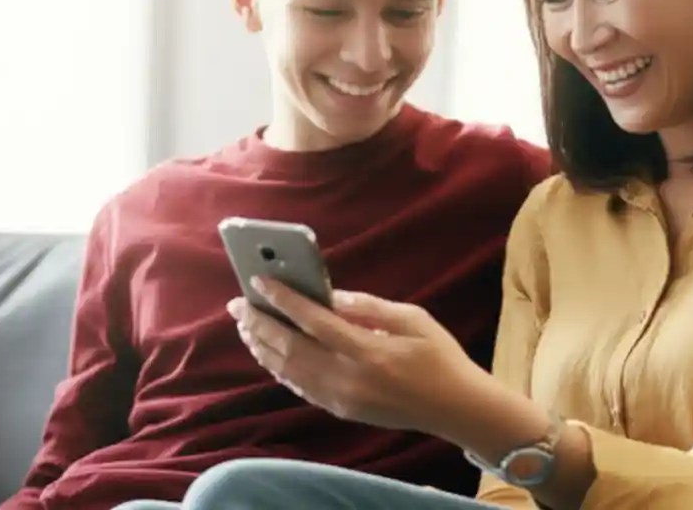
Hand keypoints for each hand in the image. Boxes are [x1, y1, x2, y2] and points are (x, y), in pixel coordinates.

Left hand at [226, 278, 487, 432]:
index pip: (314, 322)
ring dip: (263, 346)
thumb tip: (329, 295)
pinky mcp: (340, 410)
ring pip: (288, 371)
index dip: (284, 300)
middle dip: (260, 324)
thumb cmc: (439, 356)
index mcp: (369, 351)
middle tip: (238, 303)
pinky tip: (269, 352)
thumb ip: (368, 307)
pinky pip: (300, 387)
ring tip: (246, 325)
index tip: (260, 281)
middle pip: (290, 349)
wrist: (455, 408)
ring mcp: (342, 398)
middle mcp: (349, 378)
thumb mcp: (412, 318)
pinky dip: (279, 368)